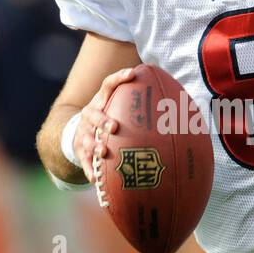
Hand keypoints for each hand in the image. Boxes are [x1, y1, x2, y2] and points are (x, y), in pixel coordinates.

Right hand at [74, 66, 136, 182]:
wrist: (77, 134)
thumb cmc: (107, 119)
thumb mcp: (116, 107)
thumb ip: (137, 103)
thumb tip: (176, 100)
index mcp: (100, 101)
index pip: (108, 84)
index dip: (119, 77)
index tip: (133, 73)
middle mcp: (89, 115)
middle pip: (93, 114)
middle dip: (103, 120)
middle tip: (114, 127)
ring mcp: (82, 133)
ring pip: (86, 139)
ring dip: (95, 146)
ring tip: (104, 152)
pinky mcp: (79, 151)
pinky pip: (83, 162)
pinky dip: (89, 170)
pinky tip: (96, 179)